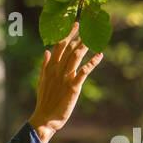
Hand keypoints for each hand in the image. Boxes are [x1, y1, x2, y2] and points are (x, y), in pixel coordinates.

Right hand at [28, 21, 102, 142]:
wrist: (45, 118)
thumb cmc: (44, 102)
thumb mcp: (42, 81)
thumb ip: (44, 66)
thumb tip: (46, 51)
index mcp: (49, 68)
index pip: (58, 46)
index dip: (67, 34)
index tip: (74, 24)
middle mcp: (57, 70)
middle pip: (68, 48)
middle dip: (78, 35)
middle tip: (87, 25)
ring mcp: (65, 78)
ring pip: (76, 56)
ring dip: (85, 45)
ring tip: (94, 36)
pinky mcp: (73, 87)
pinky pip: (84, 71)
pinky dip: (92, 63)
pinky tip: (99, 55)